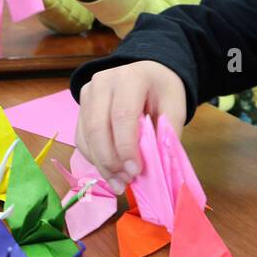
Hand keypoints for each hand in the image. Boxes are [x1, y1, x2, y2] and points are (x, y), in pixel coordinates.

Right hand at [76, 61, 187, 193]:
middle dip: (110, 161)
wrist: (148, 73)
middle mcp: (103, 83)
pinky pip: (81, 138)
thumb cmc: (162, 91)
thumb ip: (165, 134)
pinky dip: (94, 158)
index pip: (122, 115)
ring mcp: (88, 94)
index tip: (136, 171)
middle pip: (97, 128)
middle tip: (125, 182)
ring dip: (101, 164)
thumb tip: (151, 167)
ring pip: (86, 136)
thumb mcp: (175, 107)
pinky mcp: (81, 107)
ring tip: (118, 182)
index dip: (126, 147)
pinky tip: (109, 171)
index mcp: (130, 78)